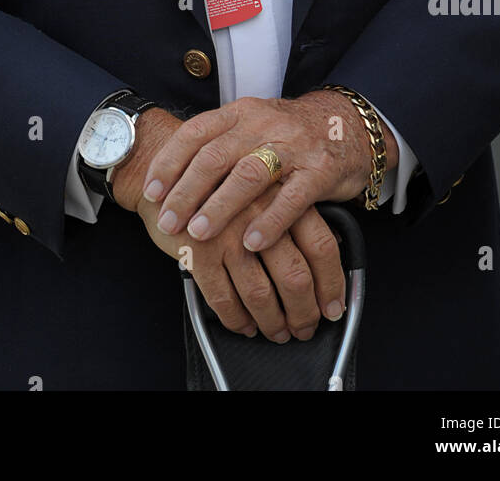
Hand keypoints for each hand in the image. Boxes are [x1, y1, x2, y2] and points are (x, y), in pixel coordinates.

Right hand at [136, 185, 345, 341]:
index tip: (333, 307)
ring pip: (261, 295)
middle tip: (305, 327)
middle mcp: (258, 216)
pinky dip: (237, 320)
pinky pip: (224, 300)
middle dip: (303, 312)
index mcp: (281, 197)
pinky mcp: (199, 253)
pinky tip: (245, 325)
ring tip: (278, 332)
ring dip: (273, 322)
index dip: (331, 284)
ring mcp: (228, 236)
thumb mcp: (264, 186)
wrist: (166, 168)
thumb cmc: (221, 181)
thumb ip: (294, 214)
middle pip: (295, 277)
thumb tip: (330, 253)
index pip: (322, 247)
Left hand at [140, 90, 397, 252]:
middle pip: (216, 157)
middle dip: (187, 192)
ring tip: (199, 234)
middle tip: (168, 222)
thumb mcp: (251, 126)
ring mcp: (293, 146)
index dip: (169, 162)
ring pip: (249, 175)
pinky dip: (270, 222)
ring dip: (220, 207)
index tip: (150, 192)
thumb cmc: (288, 134)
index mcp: (240, 112)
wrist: (348, 126)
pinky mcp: (320, 170)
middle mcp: (263, 123)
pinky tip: (251, 243)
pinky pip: (292, 198)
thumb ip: (218, 145)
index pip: (195, 132)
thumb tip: (168, 182)